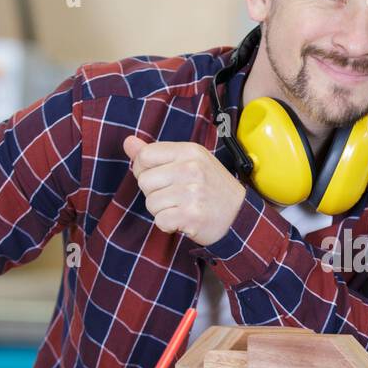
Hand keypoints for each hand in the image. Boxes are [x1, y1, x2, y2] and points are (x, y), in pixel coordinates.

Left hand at [123, 136, 245, 245]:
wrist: (239, 215)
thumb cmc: (211, 187)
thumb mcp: (189, 161)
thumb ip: (157, 153)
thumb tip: (128, 142)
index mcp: (189, 151)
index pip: (145, 156)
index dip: (144, 170)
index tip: (159, 178)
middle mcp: (191, 168)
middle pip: (145, 181)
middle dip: (154, 193)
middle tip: (175, 196)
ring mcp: (192, 192)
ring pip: (151, 203)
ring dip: (162, 210)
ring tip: (181, 207)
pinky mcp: (192, 215)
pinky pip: (160, 220)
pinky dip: (168, 225)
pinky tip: (183, 220)